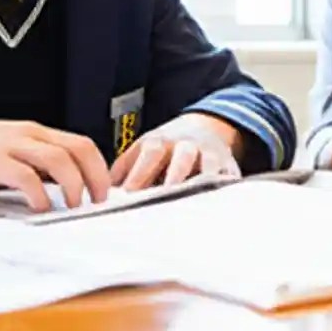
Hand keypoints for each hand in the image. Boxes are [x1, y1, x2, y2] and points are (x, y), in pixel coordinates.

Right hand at [0, 116, 110, 210]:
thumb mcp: (4, 151)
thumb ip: (29, 165)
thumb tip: (54, 191)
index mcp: (33, 132)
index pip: (80, 144)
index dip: (98, 168)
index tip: (102, 191)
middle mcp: (27, 134)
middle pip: (79, 149)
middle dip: (96, 177)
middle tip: (97, 202)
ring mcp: (11, 146)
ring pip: (61, 160)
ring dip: (74, 187)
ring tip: (73, 208)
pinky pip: (28, 177)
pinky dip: (41, 196)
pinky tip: (40, 209)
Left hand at [110, 113, 242, 190]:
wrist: (202, 129)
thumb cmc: (165, 148)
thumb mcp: (142, 149)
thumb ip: (124, 169)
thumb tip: (102, 192)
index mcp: (159, 142)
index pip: (149, 154)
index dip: (140, 173)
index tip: (129, 194)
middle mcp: (185, 145)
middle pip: (180, 157)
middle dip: (173, 176)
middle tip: (164, 196)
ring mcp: (208, 154)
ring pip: (207, 165)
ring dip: (202, 179)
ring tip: (196, 198)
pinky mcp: (227, 165)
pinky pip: (229, 175)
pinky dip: (227, 185)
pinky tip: (222, 201)